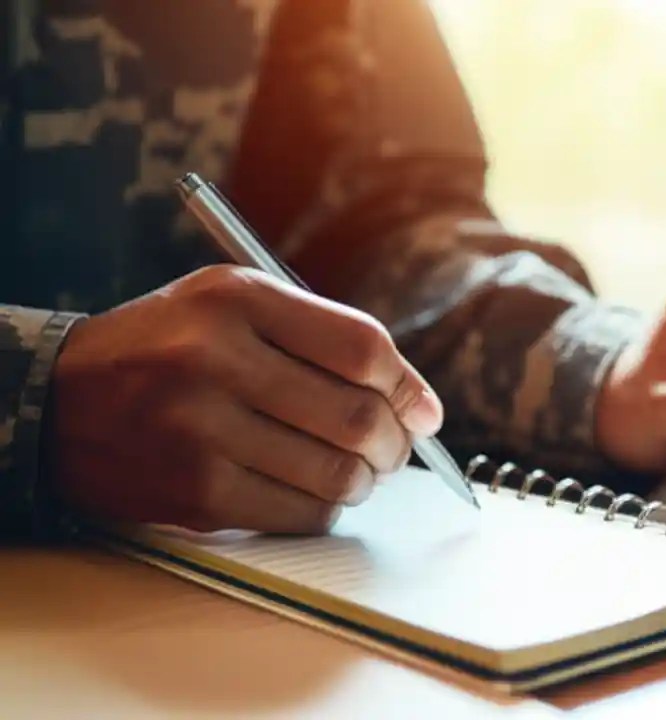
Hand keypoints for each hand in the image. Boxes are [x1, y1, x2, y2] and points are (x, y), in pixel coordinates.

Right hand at [50, 266, 442, 533]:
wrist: (56, 402)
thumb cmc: (167, 350)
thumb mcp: (231, 306)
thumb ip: (320, 336)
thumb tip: (416, 402)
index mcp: (236, 300)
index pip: (362, 348)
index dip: (409, 387)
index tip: (425, 411)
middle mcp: (215, 359)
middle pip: (358, 417)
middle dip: (397, 443)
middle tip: (396, 450)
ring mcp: (200, 430)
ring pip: (336, 473)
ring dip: (365, 481)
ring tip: (357, 472)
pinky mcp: (192, 492)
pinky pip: (300, 513)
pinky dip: (326, 510)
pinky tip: (316, 493)